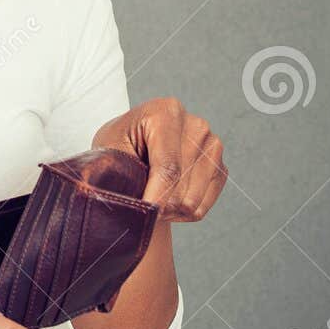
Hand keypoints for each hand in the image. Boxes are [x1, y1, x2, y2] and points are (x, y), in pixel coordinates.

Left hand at [91, 96, 226, 223]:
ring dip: (168, 210)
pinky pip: (201, 207)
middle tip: (138, 204)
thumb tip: (137, 205)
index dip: (155, 197)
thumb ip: (121, 172)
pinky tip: (165, 198)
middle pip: (181, 188)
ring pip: (192, 202)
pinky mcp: (219, 166)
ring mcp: (211, 145)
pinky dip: (181, 212)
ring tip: (149, 198)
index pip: (168, 167)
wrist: (134, 143)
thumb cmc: (119, 144)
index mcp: (166, 112)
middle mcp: (196, 125)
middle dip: (158, 204)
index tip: (144, 216)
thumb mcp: (109, 151)